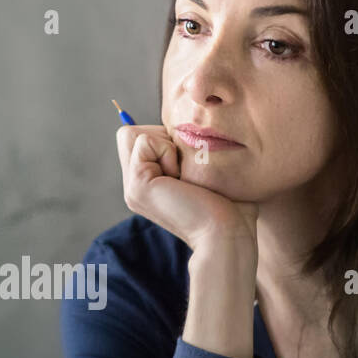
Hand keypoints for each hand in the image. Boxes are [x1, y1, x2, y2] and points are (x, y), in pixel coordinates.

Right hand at [116, 124, 258, 252]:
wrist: (227, 232)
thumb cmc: (229, 203)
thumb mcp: (200, 167)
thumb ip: (182, 149)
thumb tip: (177, 126)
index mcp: (146, 184)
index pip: (138, 138)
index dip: (163, 139)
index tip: (187, 168)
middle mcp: (133, 187)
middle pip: (129, 134)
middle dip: (160, 139)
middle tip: (184, 170)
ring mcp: (131, 188)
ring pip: (131, 134)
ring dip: (164, 145)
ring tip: (183, 175)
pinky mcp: (137, 185)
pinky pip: (145, 141)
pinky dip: (168, 152)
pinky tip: (182, 180)